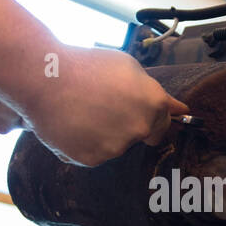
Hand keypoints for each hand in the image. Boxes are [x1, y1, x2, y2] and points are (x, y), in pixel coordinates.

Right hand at [26, 46, 188, 166]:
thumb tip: (180, 109)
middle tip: (107, 107)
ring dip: (106, 133)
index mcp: (153, 105)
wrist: (44, 79)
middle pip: (142, 135)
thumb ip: (155, 92)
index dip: (152, 116)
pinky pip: (95, 153)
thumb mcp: (128, 67)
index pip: (165, 123)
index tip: (141, 112)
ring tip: (84, 109)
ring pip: (117, 145)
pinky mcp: (92, 159)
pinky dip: (87, 142)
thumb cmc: (86, 67)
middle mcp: (139, 129)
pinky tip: (74, 122)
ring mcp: (116, 147)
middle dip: (131, 125)